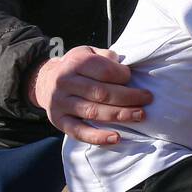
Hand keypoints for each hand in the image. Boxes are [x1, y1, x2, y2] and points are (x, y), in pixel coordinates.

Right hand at [27, 45, 152, 144]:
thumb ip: (105, 56)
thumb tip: (122, 65)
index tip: (133, 79)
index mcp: (75, 63)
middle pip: (101, 93)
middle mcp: (65, 82)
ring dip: (120, 115)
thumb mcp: (88, 53)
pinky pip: (79, 132)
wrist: (44, 81)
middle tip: (147, 99)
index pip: (104, 71)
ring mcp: (60, 103)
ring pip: (93, 112)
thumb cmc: (76, 67)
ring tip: (140, 115)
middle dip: (128, 97)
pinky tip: (116, 138)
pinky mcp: (58, 121)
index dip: (122, 76)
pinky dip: (98, 137)